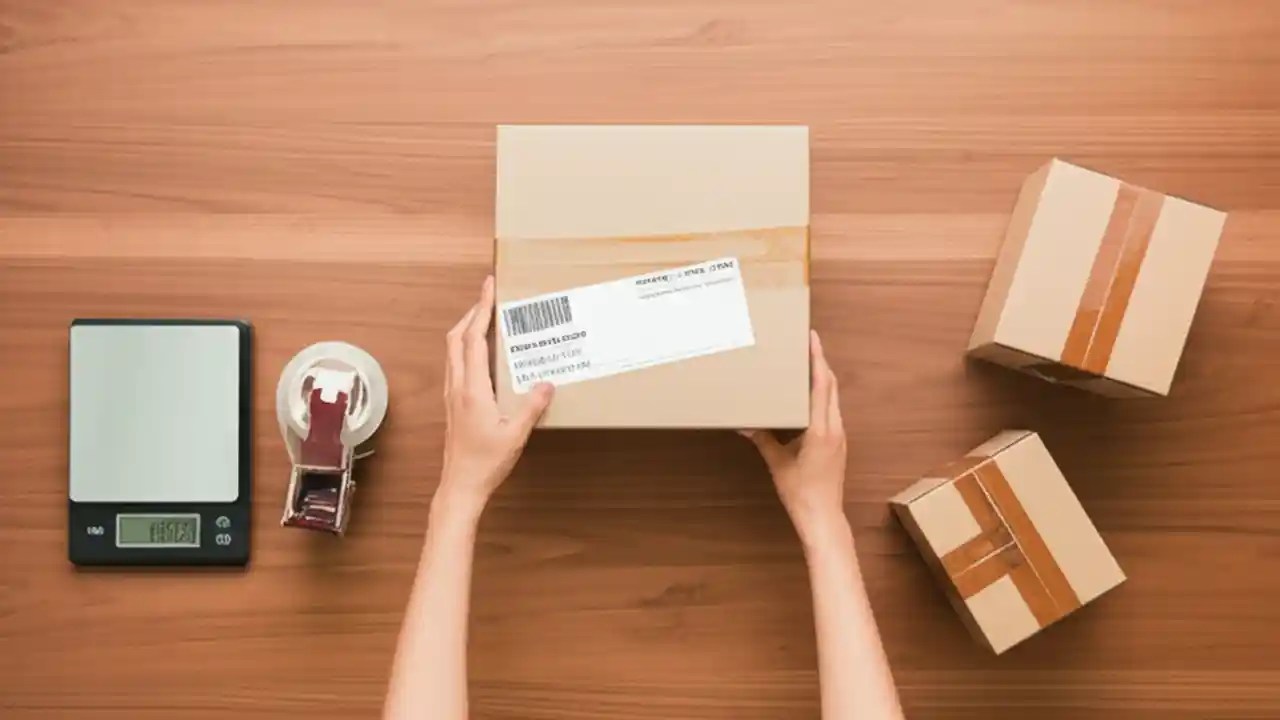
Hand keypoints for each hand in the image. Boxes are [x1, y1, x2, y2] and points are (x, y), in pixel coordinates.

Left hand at [439, 275, 553, 519]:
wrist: (460, 486)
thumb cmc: (485, 463)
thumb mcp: (516, 435)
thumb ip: (532, 407)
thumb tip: (547, 382)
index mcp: (472, 389)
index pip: (473, 339)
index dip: (481, 310)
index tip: (489, 288)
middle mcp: (457, 387)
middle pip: (457, 338)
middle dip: (472, 313)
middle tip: (489, 296)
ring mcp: (452, 395)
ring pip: (453, 351)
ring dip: (466, 329)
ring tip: (484, 317)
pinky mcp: (453, 404)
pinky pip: (456, 365)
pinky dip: (466, 348)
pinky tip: (480, 353)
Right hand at [742, 330, 848, 550]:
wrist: (823, 517)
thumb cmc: (801, 493)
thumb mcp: (777, 463)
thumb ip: (763, 440)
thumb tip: (744, 425)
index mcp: (821, 429)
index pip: (822, 385)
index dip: (817, 359)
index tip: (812, 338)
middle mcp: (835, 428)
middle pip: (831, 386)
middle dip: (821, 362)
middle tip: (808, 343)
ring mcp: (839, 436)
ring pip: (833, 398)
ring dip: (823, 378)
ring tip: (808, 363)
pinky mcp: (838, 443)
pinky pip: (831, 410)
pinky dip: (822, 395)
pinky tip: (810, 395)